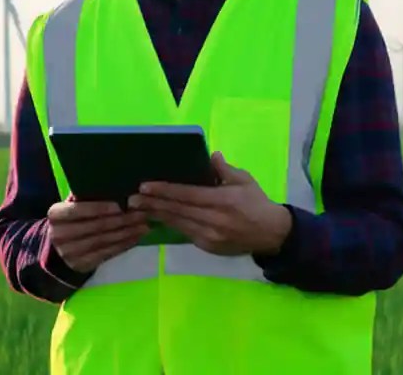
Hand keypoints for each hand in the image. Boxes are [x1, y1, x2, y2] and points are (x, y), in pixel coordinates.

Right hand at [47, 196, 150, 272]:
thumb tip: (115, 183)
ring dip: (127, 233)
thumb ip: (87, 196)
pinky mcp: (81, 265)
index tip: (119, 205)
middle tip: (141, 214)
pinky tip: (136, 237)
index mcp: (56, 215)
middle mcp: (59, 235)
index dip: (99, 208)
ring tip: (144, 225)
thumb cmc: (73, 218)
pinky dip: (124, 244)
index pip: (78, 210)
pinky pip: (106, 253)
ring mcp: (69, 253)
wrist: (60, 247)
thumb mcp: (74, 204)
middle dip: (121, 220)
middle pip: (95, 227)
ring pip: (104, 241)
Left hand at [135, 151, 291, 256]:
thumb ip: (225, 169)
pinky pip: (185, 233)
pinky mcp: (207, 246)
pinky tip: (157, 219)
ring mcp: (209, 236)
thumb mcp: (245, 180)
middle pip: (176, 211)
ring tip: (138, 209)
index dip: (164, 191)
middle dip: (152, 204)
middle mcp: (212, 220)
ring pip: (177, 223)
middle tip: (131, 199)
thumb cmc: (257, 202)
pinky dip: (170, 225)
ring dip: (156, 215)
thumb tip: (211, 156)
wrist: (271, 234)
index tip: (145, 186)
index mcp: (221, 200)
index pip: (186, 195)